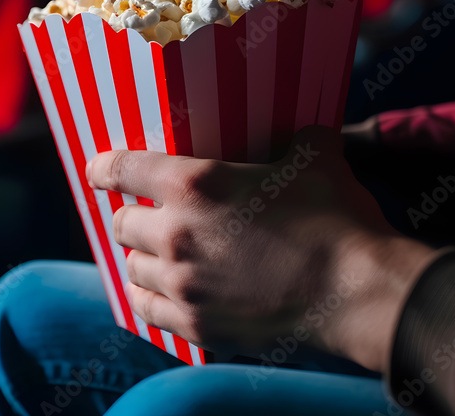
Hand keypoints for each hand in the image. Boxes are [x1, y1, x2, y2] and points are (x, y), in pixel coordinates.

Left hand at [86, 125, 435, 370]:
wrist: (357, 293)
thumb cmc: (336, 219)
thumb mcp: (313, 160)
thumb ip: (293, 139)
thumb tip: (302, 130)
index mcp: (193, 184)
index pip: (120, 169)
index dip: (102, 168)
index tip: (96, 171)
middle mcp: (175, 234)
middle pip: (122, 224)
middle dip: (132, 218)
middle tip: (149, 219)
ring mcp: (183, 283)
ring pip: (132, 268)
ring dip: (142, 259)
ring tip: (159, 257)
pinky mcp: (196, 324)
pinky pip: (148, 310)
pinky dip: (149, 298)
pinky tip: (157, 293)